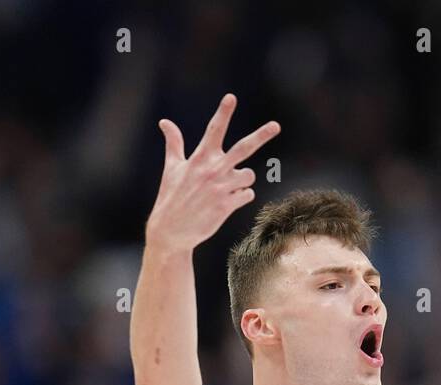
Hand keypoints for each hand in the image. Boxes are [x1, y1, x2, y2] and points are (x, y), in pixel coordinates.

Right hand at [145, 93, 279, 252]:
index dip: (223, 113)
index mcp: (199, 158)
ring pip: (248, 175)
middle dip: (261, 135)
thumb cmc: (172, 197)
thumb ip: (173, 143)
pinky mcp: (226, 206)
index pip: (214, 131)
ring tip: (226, 188)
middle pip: (243, 148)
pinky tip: (227, 202)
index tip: (231, 98)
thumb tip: (164, 122)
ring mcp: (221, 188)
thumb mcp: (172, 168)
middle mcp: (212, 170)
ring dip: (242, 180)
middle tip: (276, 126)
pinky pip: (247, 194)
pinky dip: (241, 197)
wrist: (171, 231)